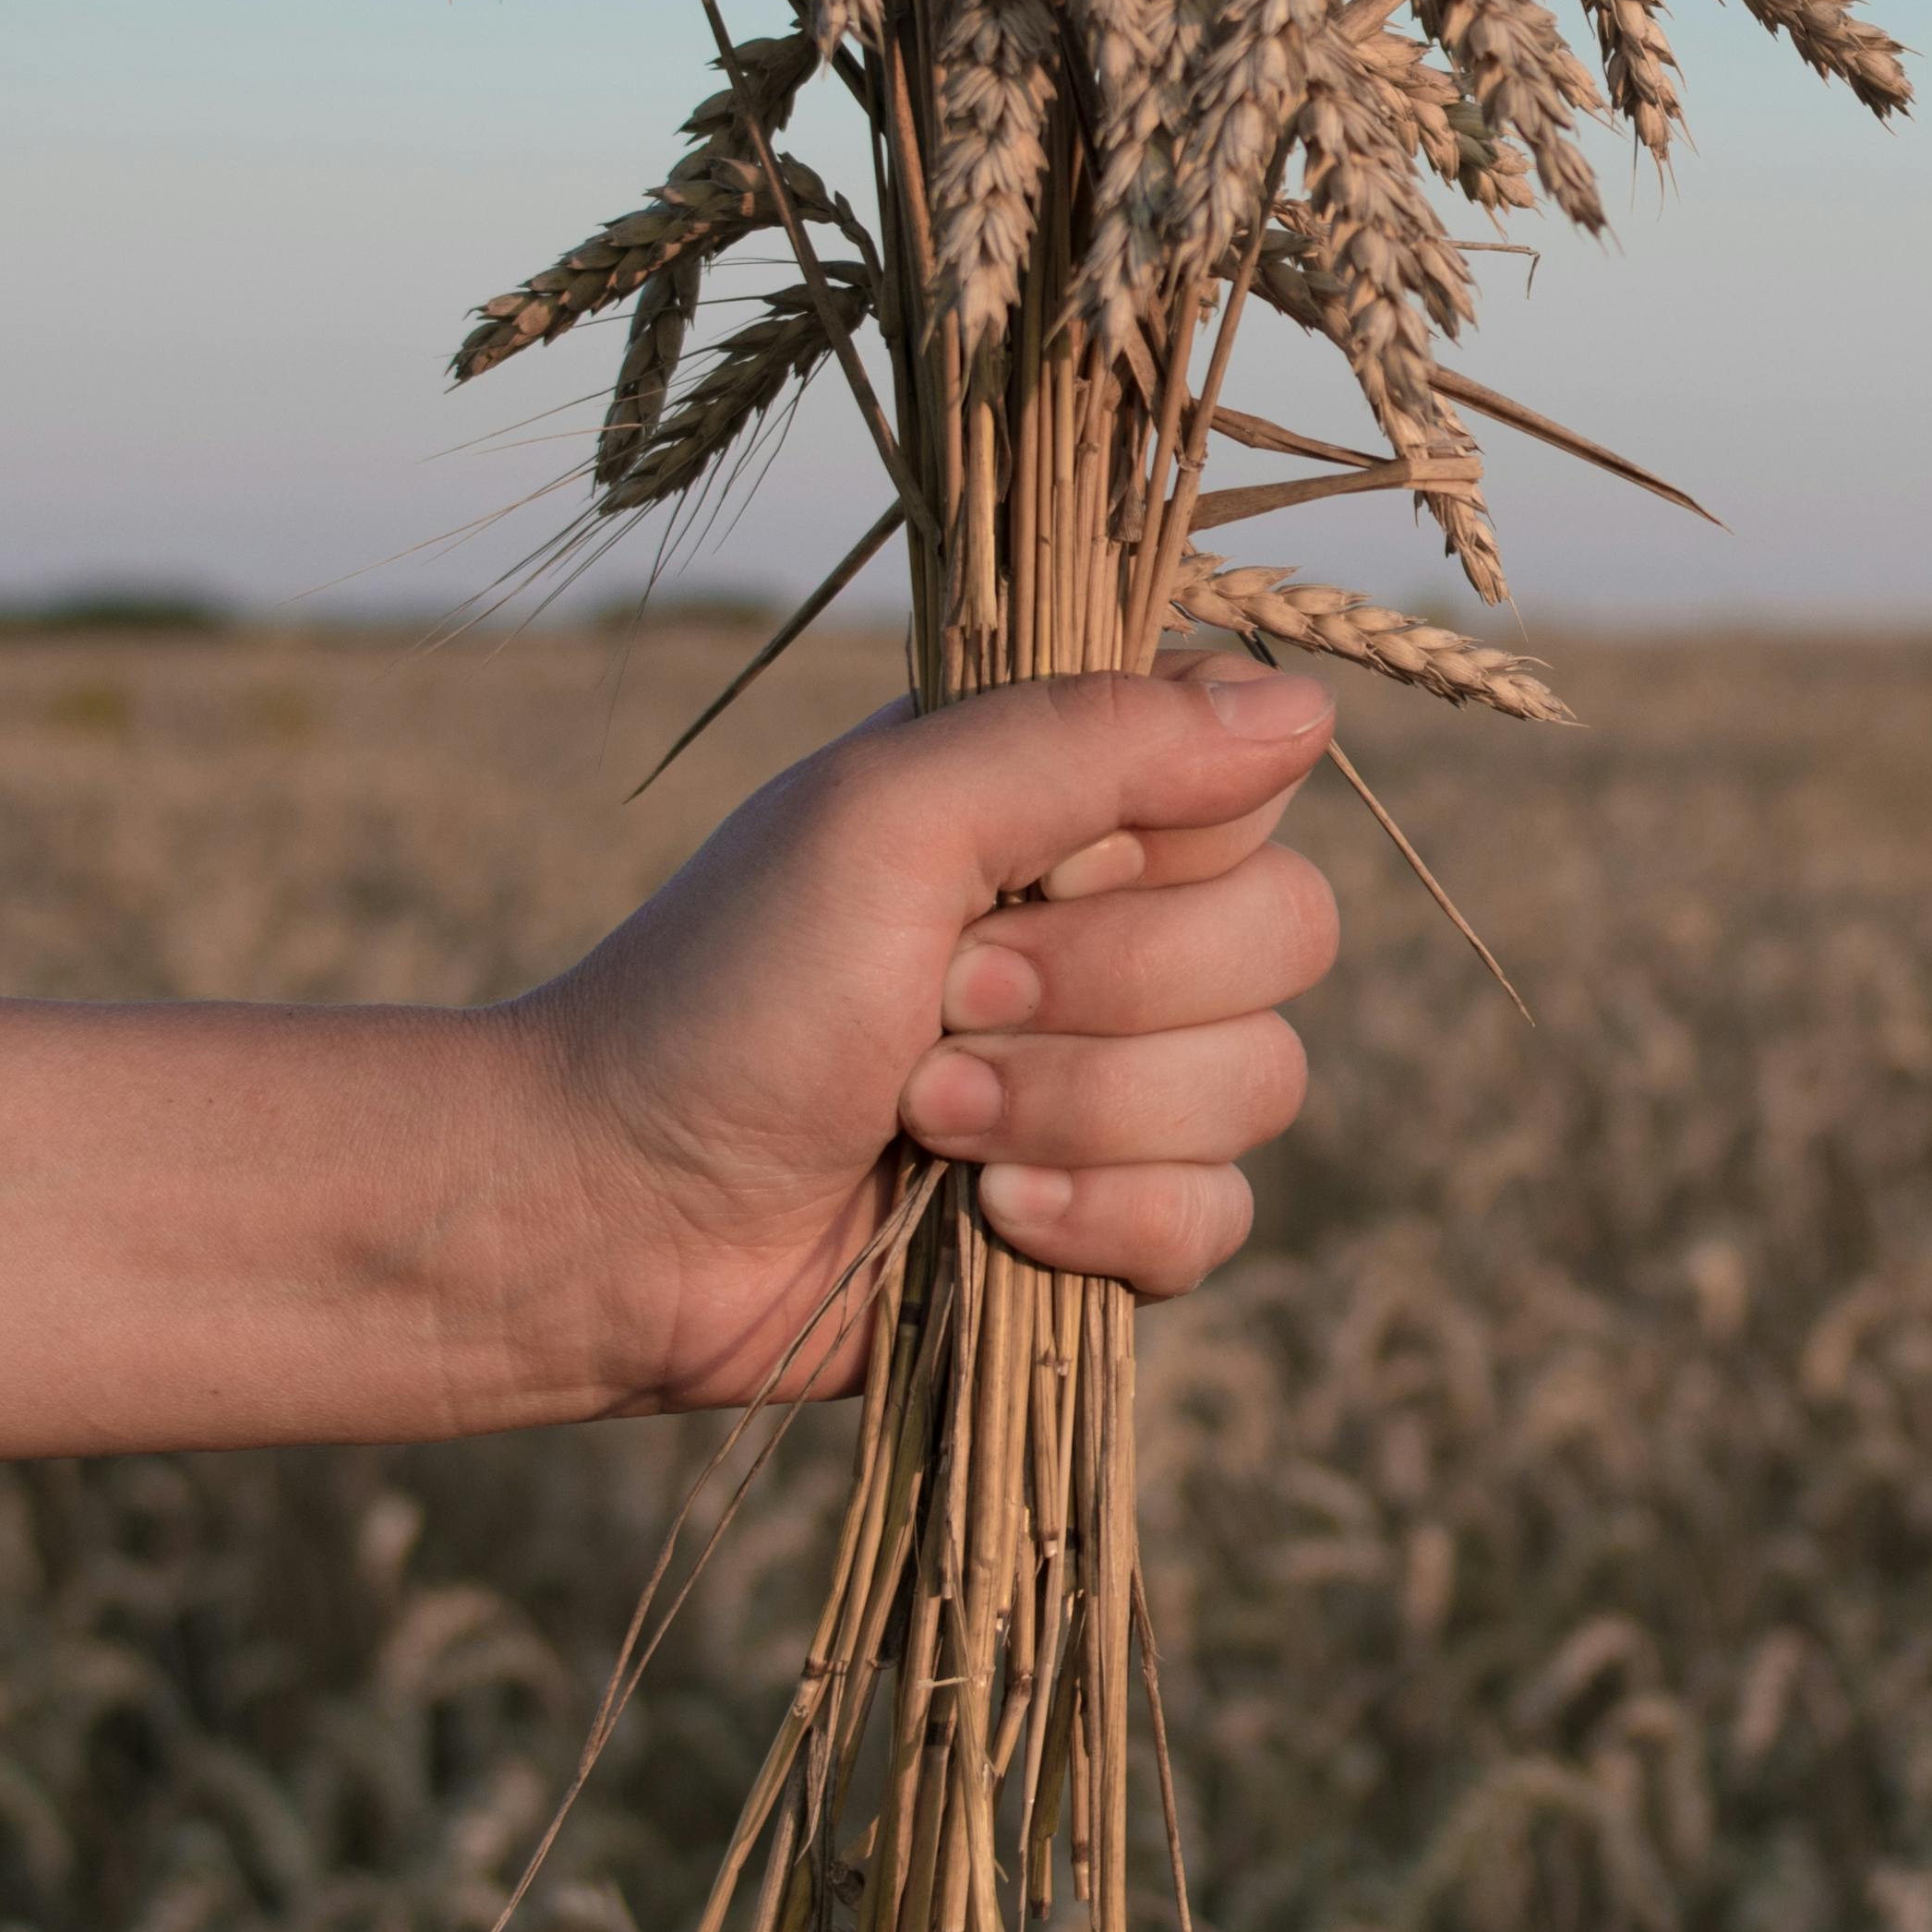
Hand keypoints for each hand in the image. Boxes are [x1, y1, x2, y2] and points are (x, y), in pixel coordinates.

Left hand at [502, 659, 1343, 1413]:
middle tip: (946, 998)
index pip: (1258, 770)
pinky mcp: (1117, 1217)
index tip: (1042, 861)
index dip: (1173, 832)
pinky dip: (1098, 1222)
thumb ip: (1095, 742)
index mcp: (1076, 797)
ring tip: (928, 1116)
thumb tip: (1306, 709)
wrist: (625, 1213)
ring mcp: (1128, 1075)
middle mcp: (1122, 921)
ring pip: (1261, 1082)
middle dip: (1109, 986)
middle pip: (1288, 930)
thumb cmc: (729, 987)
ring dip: (1079, 1110)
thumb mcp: (891, 818)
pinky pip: (1217, 1219)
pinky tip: (985, 1219)